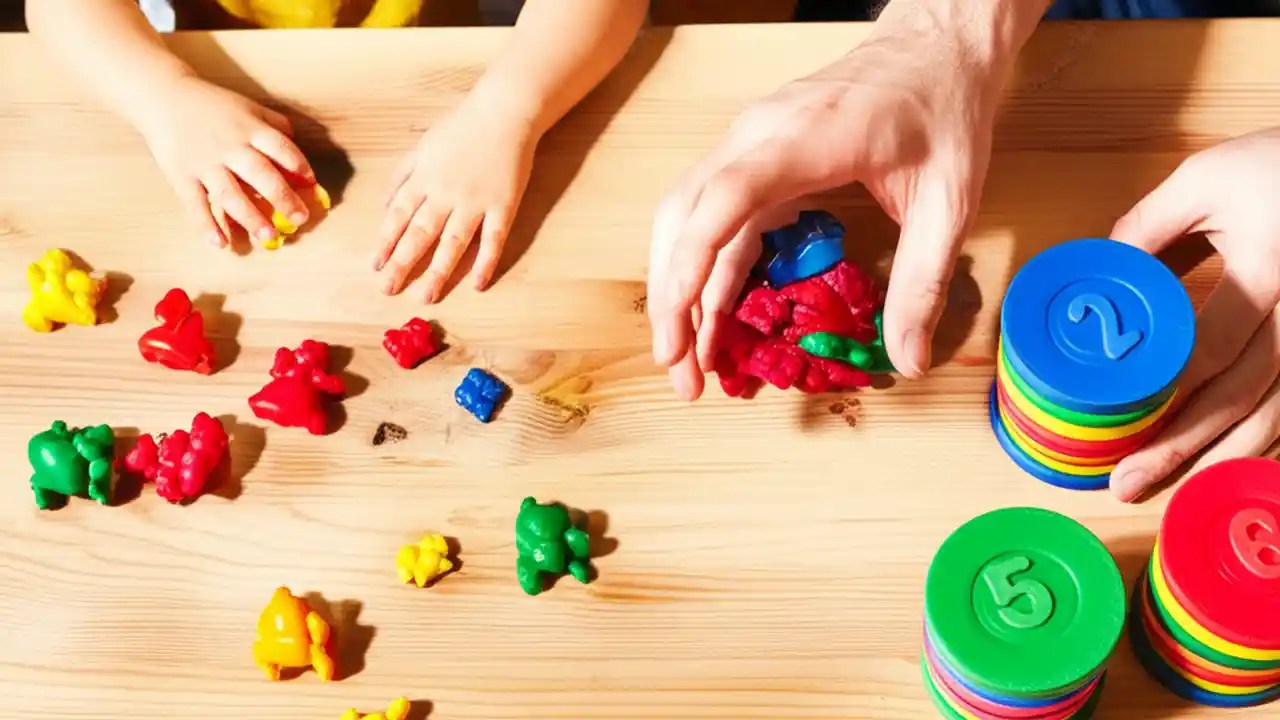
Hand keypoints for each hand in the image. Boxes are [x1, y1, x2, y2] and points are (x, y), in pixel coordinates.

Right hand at [141, 77, 314, 247]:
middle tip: (300, 219)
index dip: (298, 165)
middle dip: (282, 197)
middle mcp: (229, 147)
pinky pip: (195, 203)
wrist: (162, 96)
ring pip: (230, 193)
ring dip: (250, 217)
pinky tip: (221, 243)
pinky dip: (206, 224)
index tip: (311, 185)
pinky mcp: (182, 176)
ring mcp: (204, 164)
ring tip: (268, 237)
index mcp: (249, 129)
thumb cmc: (213, 106)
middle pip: (260, 174)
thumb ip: (275, 127)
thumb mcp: (248, 107)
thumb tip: (299, 156)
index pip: (280, 148)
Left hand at [373, 100, 537, 302]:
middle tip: (387, 289)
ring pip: (454, 242)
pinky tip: (478, 285)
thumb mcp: (422, 146)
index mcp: (425, 178)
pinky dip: (486, 262)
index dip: (385, 242)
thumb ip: (401, 176)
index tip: (373, 265)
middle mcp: (446, 193)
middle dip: (402, 263)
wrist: (505, 112)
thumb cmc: (462, 126)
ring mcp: (476, 201)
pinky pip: (494, 239)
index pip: (398, 216)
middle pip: (420, 233)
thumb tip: (384, 207)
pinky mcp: (504, 206)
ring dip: (438, 272)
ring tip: (426, 297)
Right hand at [647, 7, 1012, 400]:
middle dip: (672, 297)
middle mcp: (759, 135)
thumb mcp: (950, 202)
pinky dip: (703, 271)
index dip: (695, 262)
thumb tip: (908, 361)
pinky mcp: (753, 159)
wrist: (935, 47)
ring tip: (687, 360)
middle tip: (680, 371)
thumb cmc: (943, 111)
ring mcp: (748, 144)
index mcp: (808, 138)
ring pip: (684, 217)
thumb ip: (923, 281)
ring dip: (677, 289)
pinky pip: (711, 216)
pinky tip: (712, 320)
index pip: (727, 197)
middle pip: (685, 215)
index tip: (683, 324)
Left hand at [1109, 127, 1279, 501]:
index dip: (1167, 389)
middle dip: (1183, 446)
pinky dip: (1258, 442)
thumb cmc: (1277, 165)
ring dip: (1222, 458)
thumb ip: (1146, 228)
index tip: (1121, 420)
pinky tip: (1219, 465)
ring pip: (1278, 413)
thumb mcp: (1204, 179)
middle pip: (1245, 395)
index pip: (1213, 345)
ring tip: (1168, 493)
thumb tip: (1093, 278)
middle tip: (1126, 483)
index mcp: (1271, 268)